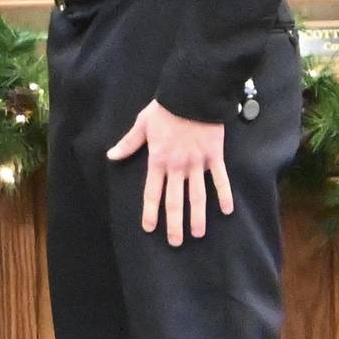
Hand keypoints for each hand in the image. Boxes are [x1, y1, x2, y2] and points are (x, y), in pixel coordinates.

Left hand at [107, 100, 233, 245]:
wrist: (190, 96)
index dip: (150, 211)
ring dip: (198, 216)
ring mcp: (197, 163)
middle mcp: (177, 166)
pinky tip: (227, 211)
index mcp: (158, 160)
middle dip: (174, 223)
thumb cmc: (164, 110)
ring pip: (198, 196)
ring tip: (197, 233)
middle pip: (175, 200)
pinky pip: (220, 180)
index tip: (149, 228)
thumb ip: (128, 143)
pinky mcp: (214, 157)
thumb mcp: (141, 124)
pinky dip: (224, 195)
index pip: (152, 192)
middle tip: (175, 242)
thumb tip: (111, 155)